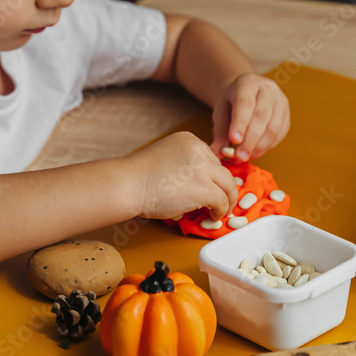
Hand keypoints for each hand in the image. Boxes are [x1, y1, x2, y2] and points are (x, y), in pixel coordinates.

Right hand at [123, 132, 238, 220]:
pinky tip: (213, 215)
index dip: (212, 176)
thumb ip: (183, 166)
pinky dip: (220, 210)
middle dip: (224, 188)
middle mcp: (198, 149)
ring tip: (223, 210)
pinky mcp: (204, 188)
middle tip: (222, 201)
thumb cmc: (138, 177)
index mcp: (188, 140)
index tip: (213, 187)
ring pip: (228, 185)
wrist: (128, 184)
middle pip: (222, 171)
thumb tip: (196, 184)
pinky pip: (222, 200)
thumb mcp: (166, 159)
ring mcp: (203, 168)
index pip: (210, 158)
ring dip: (227, 200)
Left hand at [210, 73, 289, 160]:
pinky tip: (255, 151)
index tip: (234, 140)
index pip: (245, 103)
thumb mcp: (221, 112)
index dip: (241, 123)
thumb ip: (219, 132)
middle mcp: (267, 89)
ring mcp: (280, 101)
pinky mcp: (286, 114)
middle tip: (240, 156)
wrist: (247, 93)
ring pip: (273, 126)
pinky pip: (279, 134)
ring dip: (259, 146)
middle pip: (261, 116)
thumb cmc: (232, 103)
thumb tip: (216, 152)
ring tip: (246, 156)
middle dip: (250, 140)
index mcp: (247, 84)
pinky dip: (267, 146)